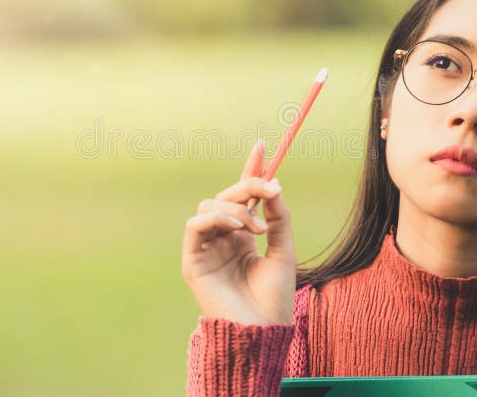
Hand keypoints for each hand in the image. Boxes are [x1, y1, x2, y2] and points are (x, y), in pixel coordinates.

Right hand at [181, 139, 296, 324]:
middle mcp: (223, 238)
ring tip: (257, 229)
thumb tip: (273, 185)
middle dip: (249, 185)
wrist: (262, 331)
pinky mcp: (192, 261)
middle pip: (227, 195)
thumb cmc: (274, 298)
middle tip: (270, 189)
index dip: (251, 170)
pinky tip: (235, 228)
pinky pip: (195, 225)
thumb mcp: (284, 251)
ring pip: (210, 205)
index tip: (262, 145)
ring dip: (236, 208)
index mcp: (243, 236)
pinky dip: (215, 218)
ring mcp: (207, 248)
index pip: (243, 196)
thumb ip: (278, 218)